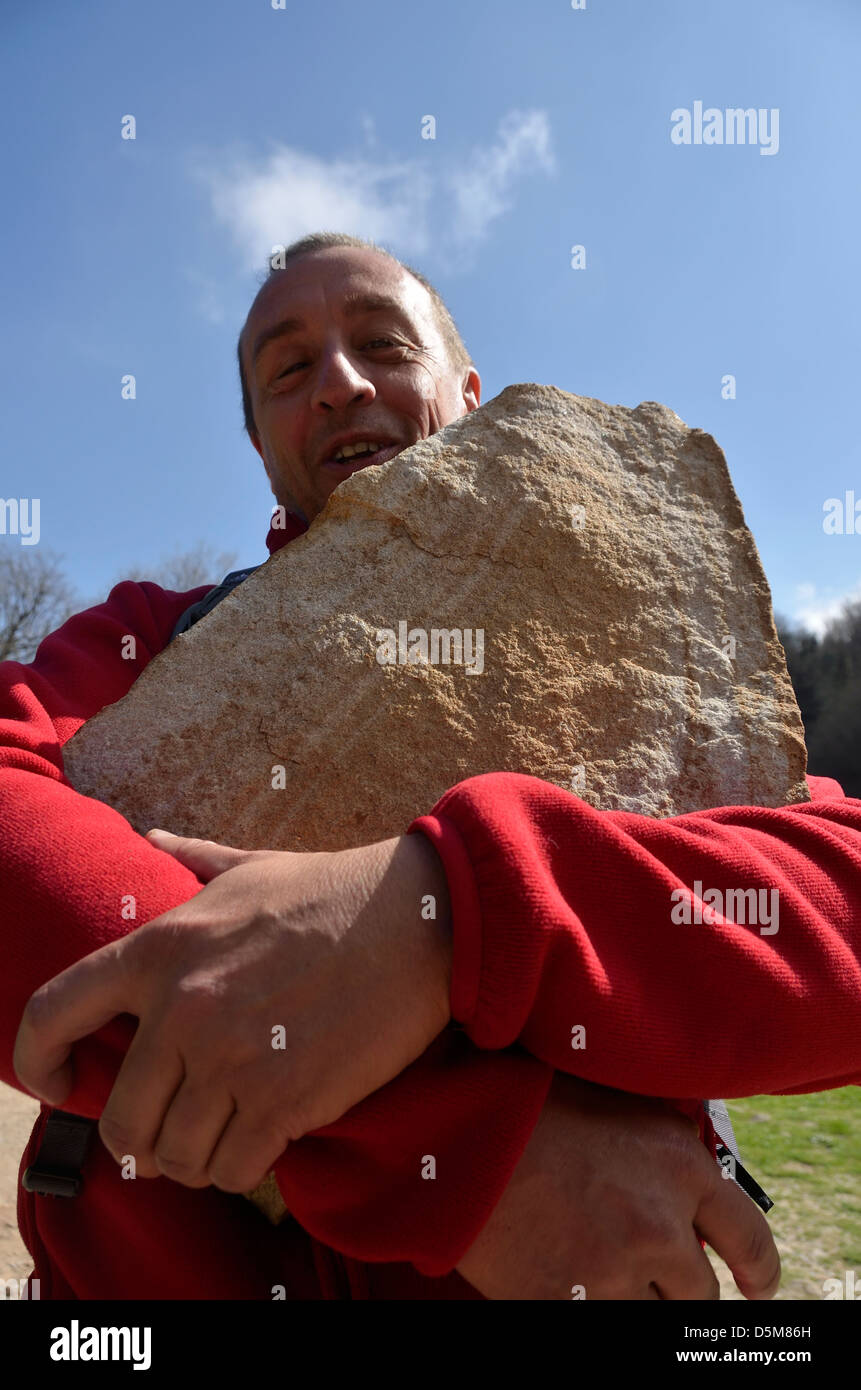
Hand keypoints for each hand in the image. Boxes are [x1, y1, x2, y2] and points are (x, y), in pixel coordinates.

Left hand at [14, 830, 451, 1192]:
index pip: (52, 1013)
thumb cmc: (334, 890)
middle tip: (172, 1127)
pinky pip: (232, 1170)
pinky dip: (240, 1167)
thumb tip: (153, 837)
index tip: (57, 1082)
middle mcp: (182, 1010)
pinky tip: (260, 1144)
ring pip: (173, 1156)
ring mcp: (231, 1061)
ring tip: (218, 1138)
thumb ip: (193, 859)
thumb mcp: (251, 865)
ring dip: (193, 1158)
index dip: (38, 1062)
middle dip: (142, 1135)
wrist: (419, 922)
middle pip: (120, 1119)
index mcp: (161, 949)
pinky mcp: (283, 1102)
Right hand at [456, 1071, 780, 1299]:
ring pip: (650, 1317)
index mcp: (682, 1166)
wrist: (463, 1130)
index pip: (749, 1237)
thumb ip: (666, 1147)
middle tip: (643, 1267)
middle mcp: (661, 1226)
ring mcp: (616, 1273)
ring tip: (593, 1263)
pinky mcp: (571, 1306)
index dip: (760, 1270)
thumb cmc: (536, 1102)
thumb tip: (691, 1181)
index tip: (758, 1286)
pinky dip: (586, 1306)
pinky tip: (561, 1277)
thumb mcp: (621, 1105)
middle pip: (698, 1293)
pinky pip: (600, 1324)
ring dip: (628, 1297)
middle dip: (675, 1285)